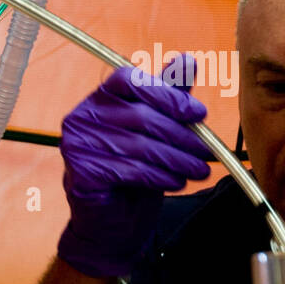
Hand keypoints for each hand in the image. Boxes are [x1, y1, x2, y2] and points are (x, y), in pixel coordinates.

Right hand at [57, 55, 210, 277]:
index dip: (166, 93)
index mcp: (99, 98)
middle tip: (208, 151)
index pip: (130, 79)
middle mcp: (82, 116)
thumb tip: (188, 60)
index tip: (199, 114)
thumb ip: (168, 96)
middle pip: (140, 116)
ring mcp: (76, 145)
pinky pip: (130, 170)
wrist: (112, 223)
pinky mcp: (80, 173)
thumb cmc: (134, 172)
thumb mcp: (156, 131)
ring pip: (140, 146)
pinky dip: (160, 177)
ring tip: (201, 170)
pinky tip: (178, 182)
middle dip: (182, 135)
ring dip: (178, 159)